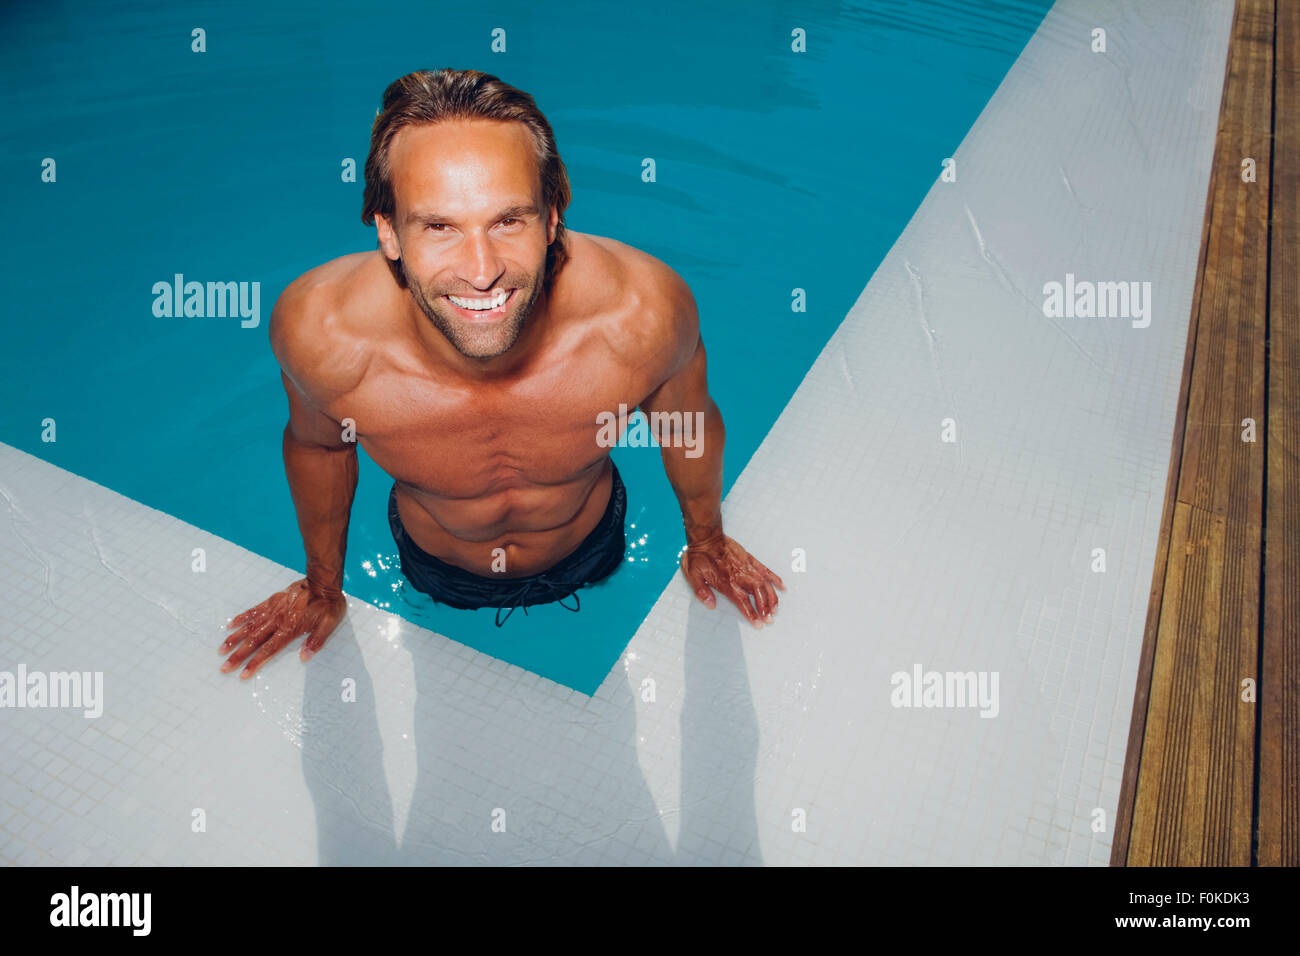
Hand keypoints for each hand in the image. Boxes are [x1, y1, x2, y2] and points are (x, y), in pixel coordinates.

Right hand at [219, 579, 346, 679]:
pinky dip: (241, 618)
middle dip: (238, 656)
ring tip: (221, 650)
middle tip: (224, 668)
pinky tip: (230, 625)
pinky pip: (253, 610)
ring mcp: (272, 610)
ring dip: (234, 639)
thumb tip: (304, 658)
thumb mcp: (329, 624)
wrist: (322, 582)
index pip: (268, 650)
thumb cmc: (328, 605)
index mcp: (290, 629)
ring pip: (249, 626)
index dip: (255, 663)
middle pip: (253, 641)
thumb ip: (316, 641)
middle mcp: (277, 621)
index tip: (243, 674)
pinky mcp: (271, 601)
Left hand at [680, 532, 785, 627]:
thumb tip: (711, 606)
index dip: (751, 613)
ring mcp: (746, 566)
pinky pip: (765, 569)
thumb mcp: (692, 576)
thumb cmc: (698, 556)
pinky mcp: (749, 558)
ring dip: (771, 597)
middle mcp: (739, 575)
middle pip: (757, 593)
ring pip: (764, 583)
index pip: (742, 601)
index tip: (758, 623)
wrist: (705, 537)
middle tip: (769, 619)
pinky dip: (774, 578)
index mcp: (726, 581)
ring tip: (775, 609)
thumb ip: (702, 592)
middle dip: (765, 607)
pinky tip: (781, 586)